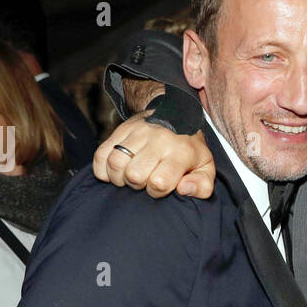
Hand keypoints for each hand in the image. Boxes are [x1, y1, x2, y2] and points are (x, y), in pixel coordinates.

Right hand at [94, 112, 215, 198]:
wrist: (177, 114)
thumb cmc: (190, 150)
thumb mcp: (205, 168)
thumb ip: (201, 186)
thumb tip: (183, 189)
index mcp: (181, 152)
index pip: (159, 183)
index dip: (157, 191)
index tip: (161, 187)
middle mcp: (159, 140)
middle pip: (134, 175)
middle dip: (137, 185)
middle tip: (145, 181)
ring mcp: (138, 132)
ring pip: (115, 163)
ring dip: (119, 177)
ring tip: (129, 177)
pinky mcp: (121, 129)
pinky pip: (101, 154)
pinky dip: (103, 169)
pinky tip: (115, 172)